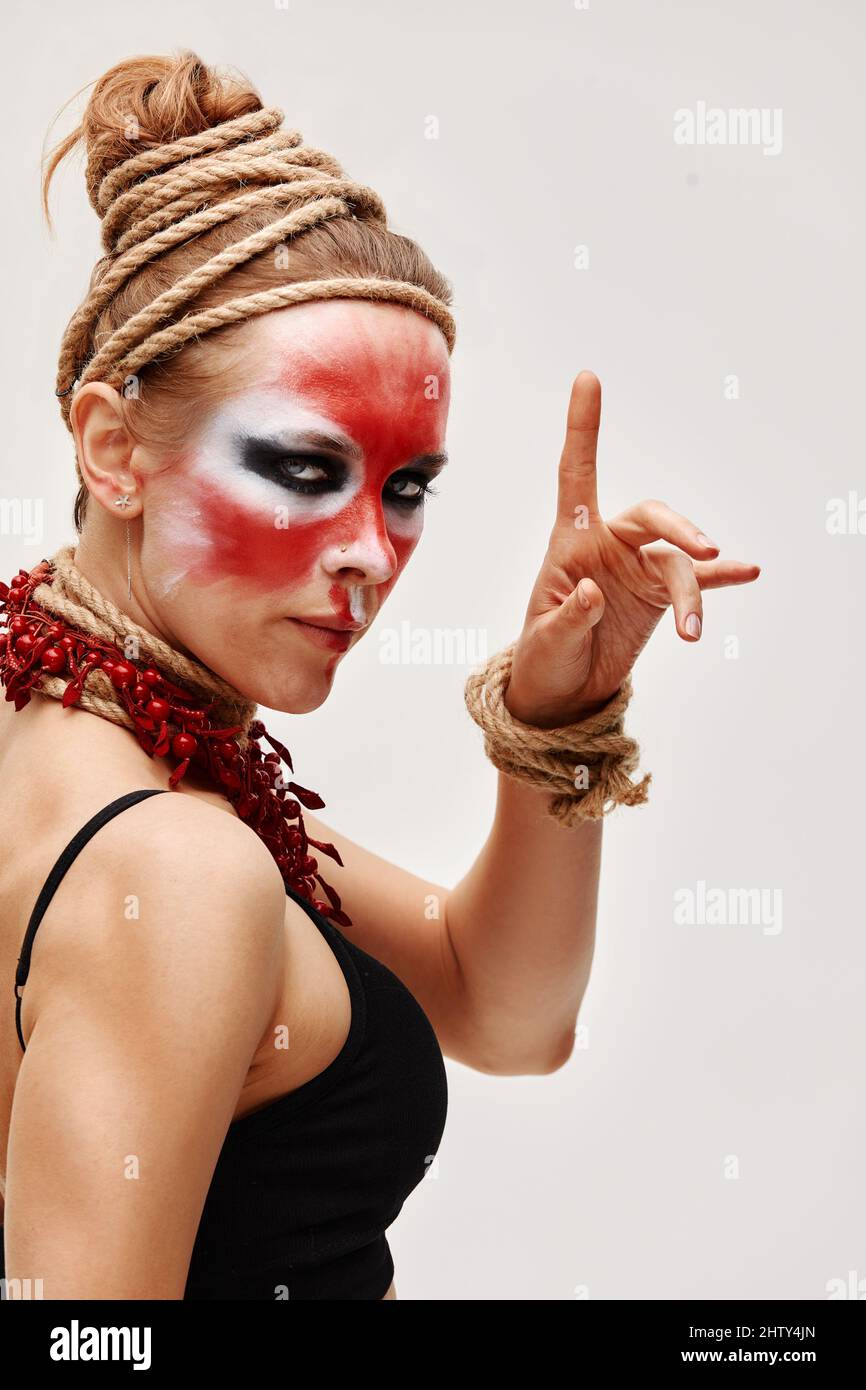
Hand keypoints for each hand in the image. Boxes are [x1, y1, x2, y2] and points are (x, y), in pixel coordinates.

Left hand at [504, 371, 761, 727]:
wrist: (562, 693)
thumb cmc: (543, 659)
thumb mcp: (545, 642)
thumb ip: (569, 616)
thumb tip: (594, 591)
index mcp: (571, 543)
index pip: (577, 474)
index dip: (583, 428)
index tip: (588, 378)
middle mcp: (608, 546)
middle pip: (651, 517)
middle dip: (679, 528)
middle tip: (705, 548)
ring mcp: (637, 568)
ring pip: (678, 561)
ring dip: (691, 594)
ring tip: (692, 633)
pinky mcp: (659, 596)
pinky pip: (697, 581)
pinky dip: (722, 578)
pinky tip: (747, 572)